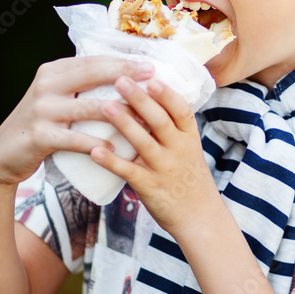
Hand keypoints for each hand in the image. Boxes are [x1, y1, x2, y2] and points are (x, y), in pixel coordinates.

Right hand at [0, 56, 154, 188]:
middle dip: (125, 74)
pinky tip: (114, 149)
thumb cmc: (41, 125)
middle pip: (92, 74)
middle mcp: (46, 85)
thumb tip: (123, 78)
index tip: (150, 65)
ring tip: (144, 118)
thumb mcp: (55, 96)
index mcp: (53, 71)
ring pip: (88, 107)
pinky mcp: (39, 136)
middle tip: (152, 78)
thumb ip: (79, 85)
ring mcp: (42, 110)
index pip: (92, 60)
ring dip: (119, 112)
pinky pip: (75, 139)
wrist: (3, 154)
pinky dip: (96, 144)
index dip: (122, 61)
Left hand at [89, 76, 222, 235]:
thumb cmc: (188, 175)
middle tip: (120, 80)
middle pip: (160, 121)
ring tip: (105, 106)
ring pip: (144, 143)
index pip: (180, 110)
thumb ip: (171, 125)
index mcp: (189, 137)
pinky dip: (112, 161)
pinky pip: (129, 172)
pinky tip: (95, 150)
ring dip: (124, 124)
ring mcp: (164, 169)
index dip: (167, 93)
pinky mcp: (149, 187)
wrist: (199, 216)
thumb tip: (147, 92)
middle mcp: (179, 150)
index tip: (151, 77)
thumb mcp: (188, 147)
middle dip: (140, 100)